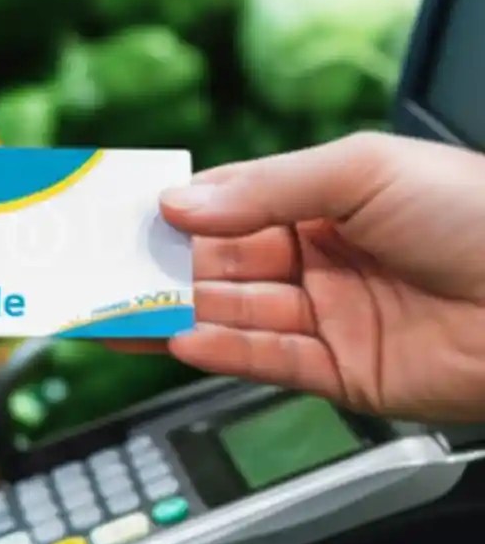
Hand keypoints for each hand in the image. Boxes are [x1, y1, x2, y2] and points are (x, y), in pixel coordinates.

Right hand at [131, 132, 484, 422]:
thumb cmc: (479, 213)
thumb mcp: (363, 170)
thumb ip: (265, 188)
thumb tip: (179, 202)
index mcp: (324, 202)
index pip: (228, 208)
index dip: (173, 212)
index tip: (117, 214)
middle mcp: (320, 261)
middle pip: (219, 265)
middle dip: (157, 267)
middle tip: (98, 269)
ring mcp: (328, 317)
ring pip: (232, 314)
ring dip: (171, 312)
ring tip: (115, 310)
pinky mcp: (342, 373)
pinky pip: (267, 362)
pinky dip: (219, 352)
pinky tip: (176, 339)